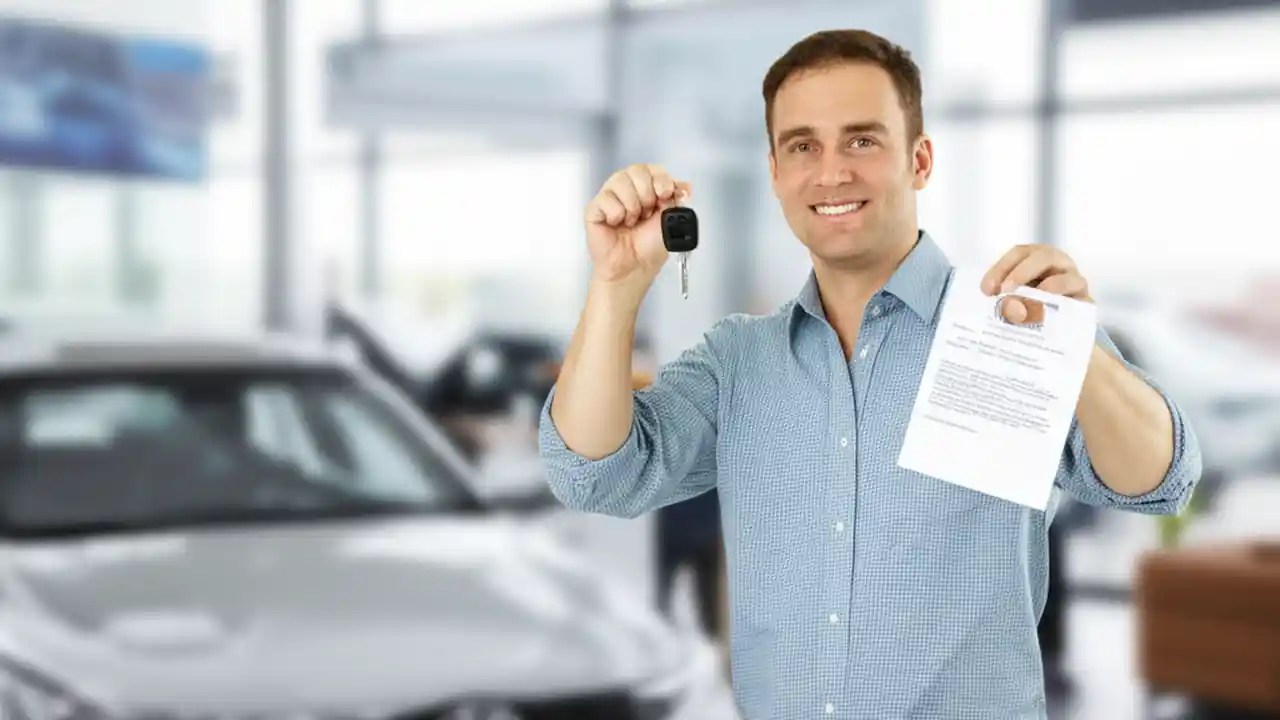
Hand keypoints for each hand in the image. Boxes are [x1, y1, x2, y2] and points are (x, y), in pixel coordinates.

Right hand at [585, 163, 690, 285]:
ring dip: (632, 205)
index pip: (652, 168)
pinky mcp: (594, 208)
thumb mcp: (671, 218)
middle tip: (646, 214)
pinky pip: (605, 198)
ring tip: (631, 221)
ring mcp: (609, 197)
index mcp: (646, 188)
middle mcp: (627, 189)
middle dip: (646, 193)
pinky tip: (617, 224)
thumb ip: (677, 198)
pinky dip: (616, 214)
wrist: (635, 267)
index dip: (660, 178)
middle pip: (636, 170)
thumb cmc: (650, 247)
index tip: (665, 194)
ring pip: (619, 180)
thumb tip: (684, 186)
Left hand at [981, 244, 1091, 323]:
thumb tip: (1001, 306)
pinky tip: (1048, 316)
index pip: (1019, 253)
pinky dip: (1064, 308)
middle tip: (1006, 291)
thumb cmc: (1030, 307)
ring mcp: (1074, 282)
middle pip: (1044, 257)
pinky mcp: (1086, 303)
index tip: (987, 289)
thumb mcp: (1014, 298)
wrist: (1060, 329)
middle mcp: (1058, 264)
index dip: (1002, 268)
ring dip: (1047, 289)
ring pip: (1066, 279)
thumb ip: (1004, 298)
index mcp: (1036, 258)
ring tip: (1029, 304)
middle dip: (1022, 273)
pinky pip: (1080, 301)